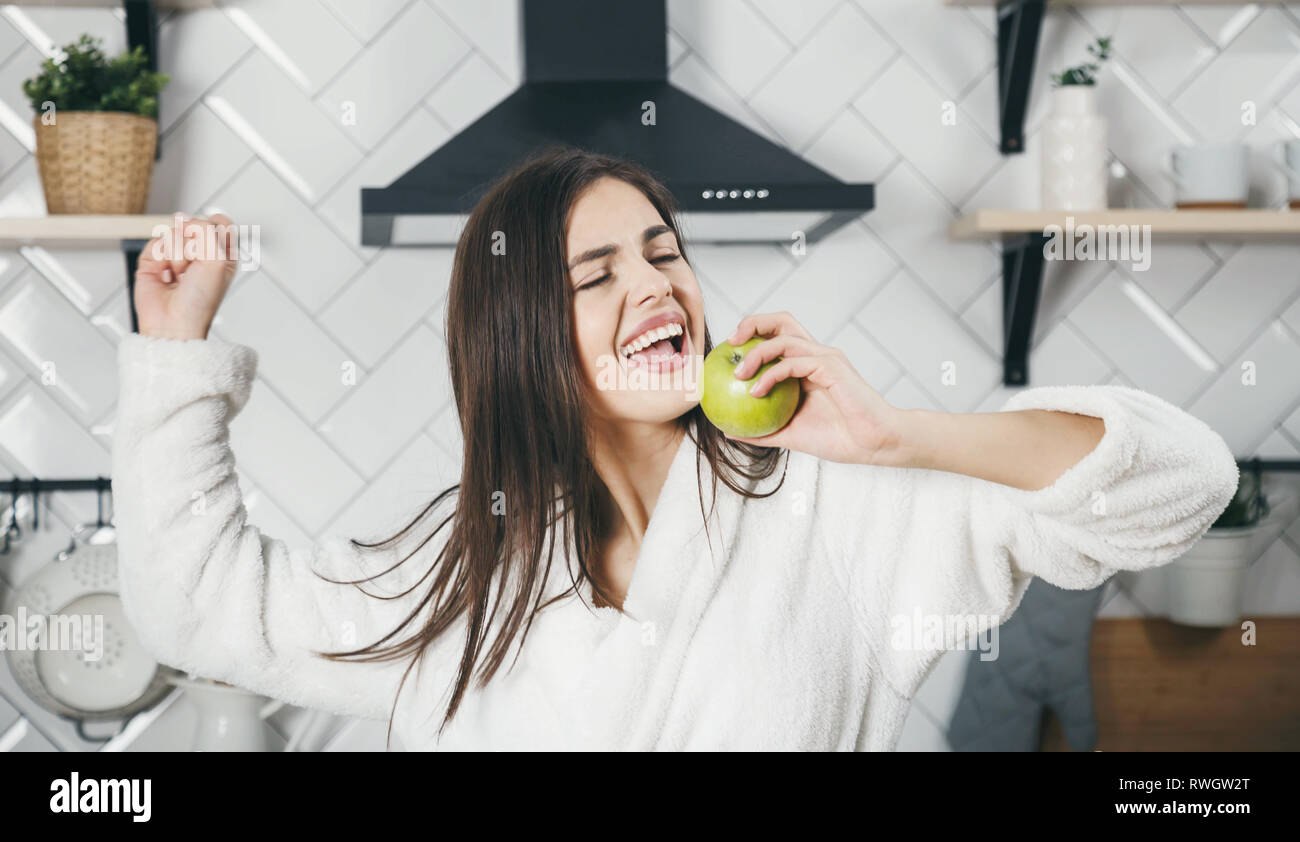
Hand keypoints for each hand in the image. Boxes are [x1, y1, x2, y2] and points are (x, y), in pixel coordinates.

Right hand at [134, 213, 238, 339]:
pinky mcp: (153, 259)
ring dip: (177, 257)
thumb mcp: (218, 261)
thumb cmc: (200, 300)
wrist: (173, 321)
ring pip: (173, 232)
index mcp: (221, 254)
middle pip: (193, 224)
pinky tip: (164, 276)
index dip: (213, 229)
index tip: (211, 247)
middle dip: (193, 247)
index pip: (219, 222)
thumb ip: (206, 231)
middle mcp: (199, 253)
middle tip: (194, 269)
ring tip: (178, 276)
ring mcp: (175, 255)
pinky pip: (154, 242)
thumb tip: (183, 219)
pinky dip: (160, 259)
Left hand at [722, 312, 905, 465]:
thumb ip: (761, 430)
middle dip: (753, 323)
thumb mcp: (790, 434)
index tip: (729, 352)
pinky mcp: (832, 367)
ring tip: (737, 374)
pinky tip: (755, 391)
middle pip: (782, 321)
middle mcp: (817, 354)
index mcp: (809, 364)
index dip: (753, 334)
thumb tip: (728, 430)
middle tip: (731, 343)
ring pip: (784, 339)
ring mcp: (826, 358)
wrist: (875, 445)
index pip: (779, 335)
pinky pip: (793, 362)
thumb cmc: (840, 439)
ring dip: (756, 353)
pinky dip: (771, 374)